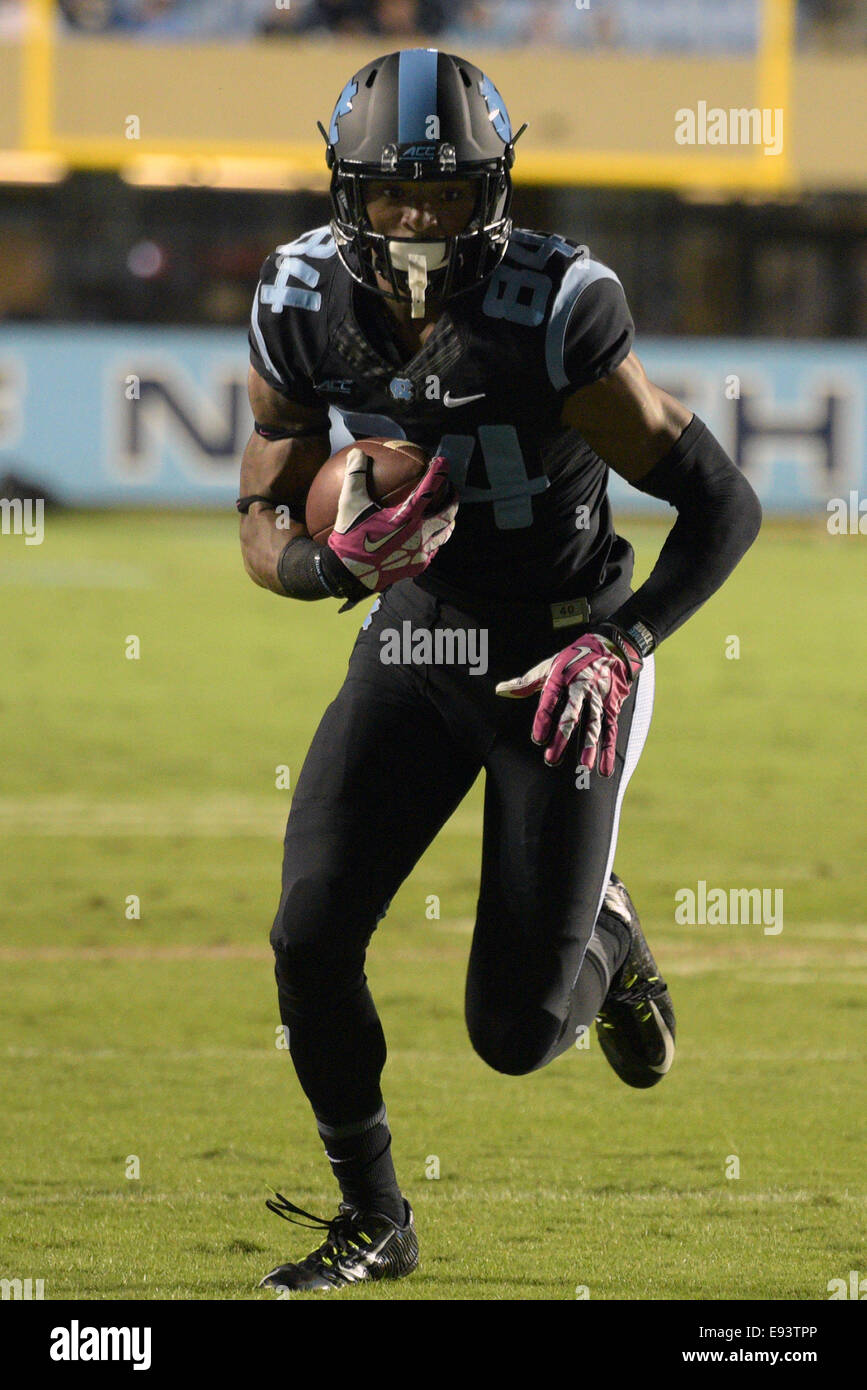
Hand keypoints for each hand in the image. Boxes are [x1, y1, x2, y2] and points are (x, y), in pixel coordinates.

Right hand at [326, 449, 456, 591]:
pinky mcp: (417, 566)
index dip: (438, 473)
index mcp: (407, 517)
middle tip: (451, 489)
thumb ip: (356, 475)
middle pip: (447, 513)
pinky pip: (434, 549)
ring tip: (445, 512)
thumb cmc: (349, 538)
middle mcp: (419, 535)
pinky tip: (429, 535)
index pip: (429, 490)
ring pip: (444, 533)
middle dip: (452, 499)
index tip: (443, 463)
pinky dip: (436, 538)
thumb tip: (357, 452)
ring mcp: (420, 552)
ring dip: (448, 519)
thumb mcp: (349, 504)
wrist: (348, 575)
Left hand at [495, 628, 641, 775]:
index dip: (544, 719)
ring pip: (594, 723)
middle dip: (562, 736)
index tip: (538, 739)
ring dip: (589, 746)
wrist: (612, 648)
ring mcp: (598, 698)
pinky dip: (608, 750)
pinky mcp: (612, 706)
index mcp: (562, 677)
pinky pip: (610, 730)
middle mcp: (581, 687)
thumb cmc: (573, 659)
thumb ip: (525, 683)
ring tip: (584, 767)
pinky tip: (605, 770)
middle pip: (571, 715)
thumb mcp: (549, 666)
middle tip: (552, 758)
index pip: (550, 700)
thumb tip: (499, 690)